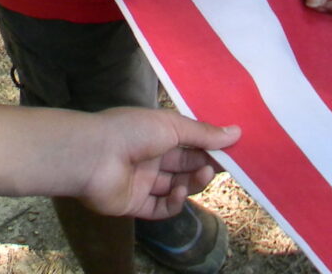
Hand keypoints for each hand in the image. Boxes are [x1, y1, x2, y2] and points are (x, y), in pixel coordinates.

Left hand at [78, 109, 240, 219]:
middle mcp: (151, 156)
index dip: (210, 145)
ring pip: (177, 185)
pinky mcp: (135, 204)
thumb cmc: (133, 130)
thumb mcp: (173, 125)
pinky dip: (175, 202)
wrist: (94, 155)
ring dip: (193, 181)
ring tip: (203, 173)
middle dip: (206, 163)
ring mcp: (143, 181)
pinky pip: (161, 207)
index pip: (190, 140)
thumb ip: (204, 133)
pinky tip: (179, 191)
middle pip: (186, 164)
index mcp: (158, 132)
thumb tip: (237, 132)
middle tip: (225, 164)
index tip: (233, 148)